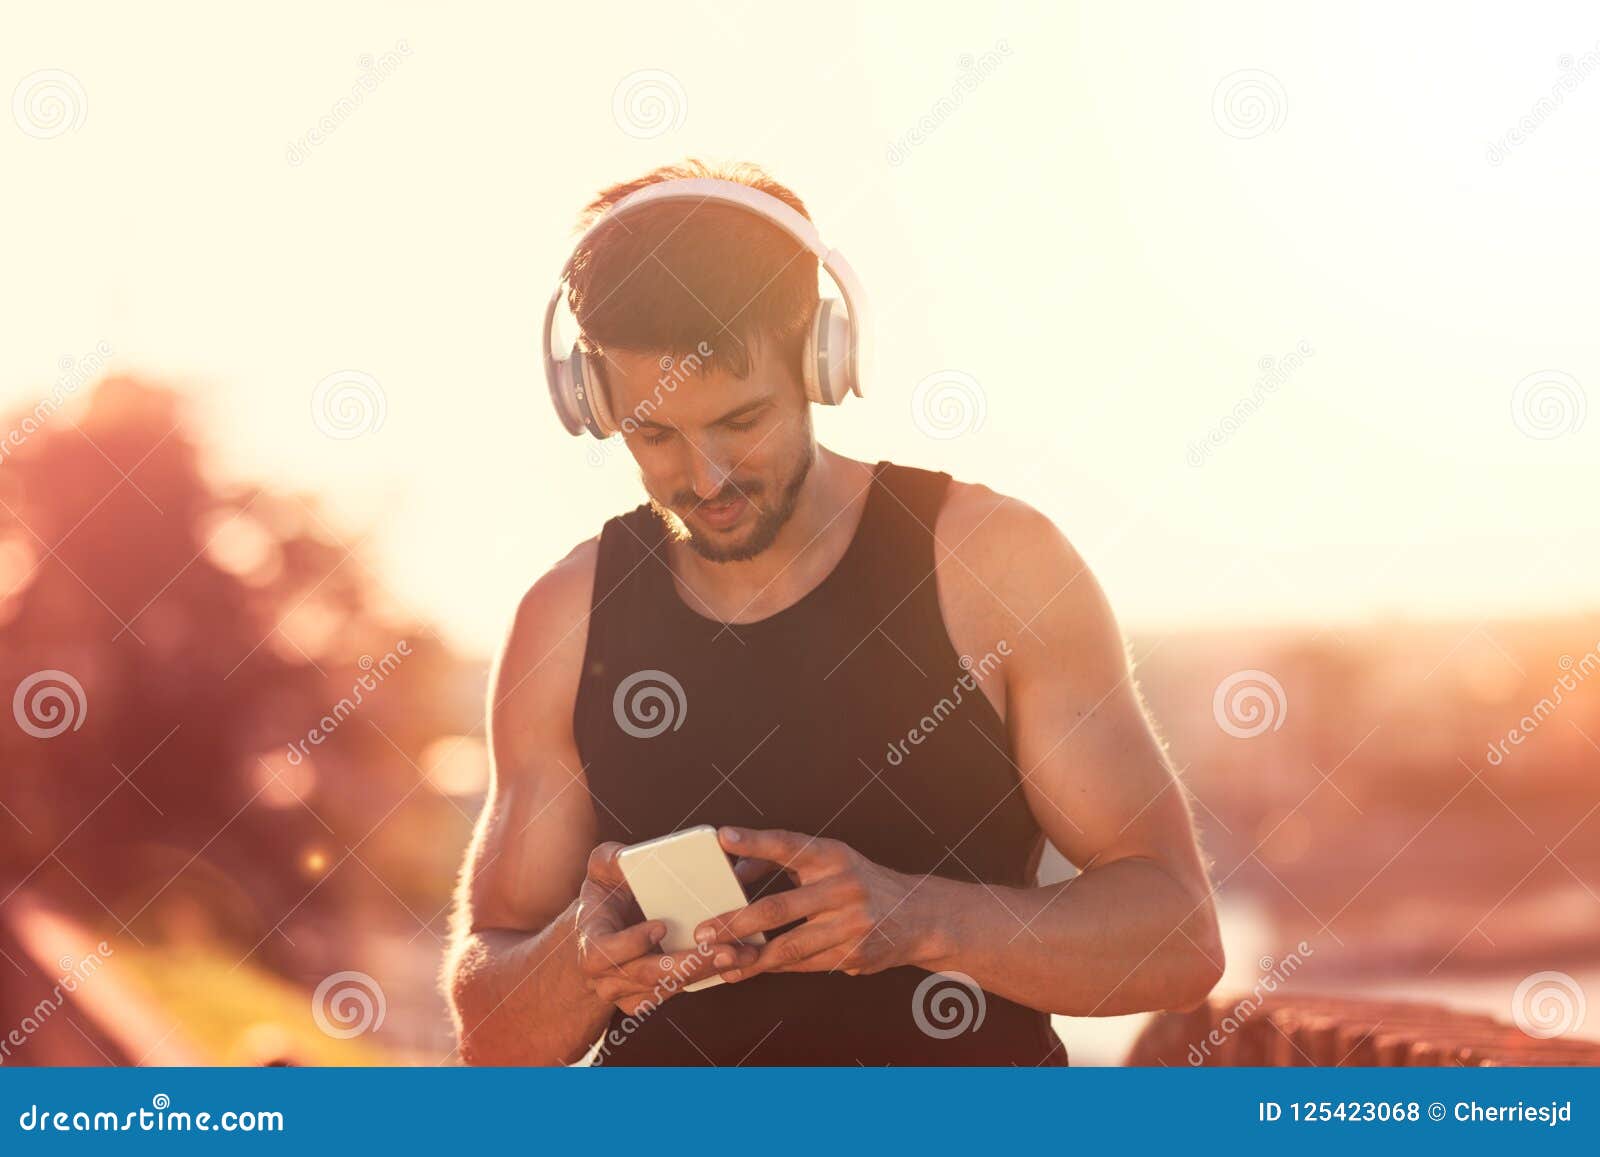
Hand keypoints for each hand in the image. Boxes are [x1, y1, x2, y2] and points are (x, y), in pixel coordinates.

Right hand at [575, 842, 759, 1014]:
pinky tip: (733, 963)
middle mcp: (605, 975)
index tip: (660, 926)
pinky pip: (676, 993)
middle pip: (646, 976)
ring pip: (667, 988)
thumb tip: (626, 855)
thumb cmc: (604, 899)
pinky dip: (705, 978)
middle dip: (688, 964)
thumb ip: (608, 860)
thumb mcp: (601, 874)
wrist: (599, 936)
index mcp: (590, 944)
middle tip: (724, 950)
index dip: (632, 944)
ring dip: (706, 972)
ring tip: (741, 954)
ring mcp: (624, 992)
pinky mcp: (646, 999)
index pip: (604, 953)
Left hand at [692, 827, 934, 980]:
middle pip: (780, 907)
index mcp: (834, 856)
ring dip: (750, 956)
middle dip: (737, 921)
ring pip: (789, 945)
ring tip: (720, 961)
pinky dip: (774, 967)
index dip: (755, 841)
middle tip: (705, 931)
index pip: (789, 845)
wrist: (918, 916)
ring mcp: (852, 924)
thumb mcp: (831, 861)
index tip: (724, 837)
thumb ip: (784, 862)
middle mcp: (844, 887)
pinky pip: (804, 964)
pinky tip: (747, 969)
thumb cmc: (859, 883)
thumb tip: (736, 870)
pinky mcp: (854, 955)